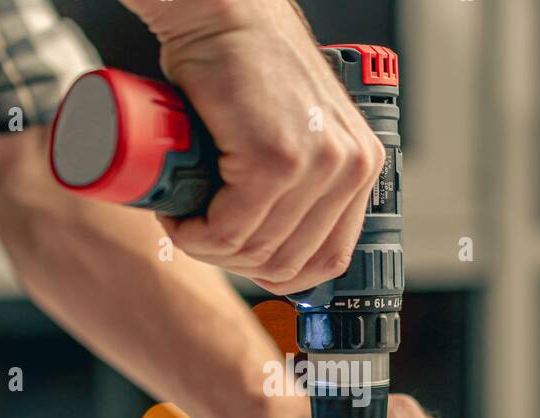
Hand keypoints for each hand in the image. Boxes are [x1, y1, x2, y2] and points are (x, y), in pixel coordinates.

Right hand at [124, 0, 384, 294]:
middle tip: (200, 234)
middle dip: (234, 261)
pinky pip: (230, 230)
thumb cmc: (242, 66)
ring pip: (255, 250)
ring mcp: (317, 164)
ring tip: (183, 219)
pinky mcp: (275, 159)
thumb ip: (304, 182)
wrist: (220, 12)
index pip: (329, 258)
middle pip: (289, 262)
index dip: (277, 270)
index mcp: (360, 165)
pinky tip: (179, 215)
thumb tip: (276, 243)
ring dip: (207, 248)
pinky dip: (195, 234)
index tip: (240, 257)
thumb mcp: (295, 133)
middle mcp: (350, 166)